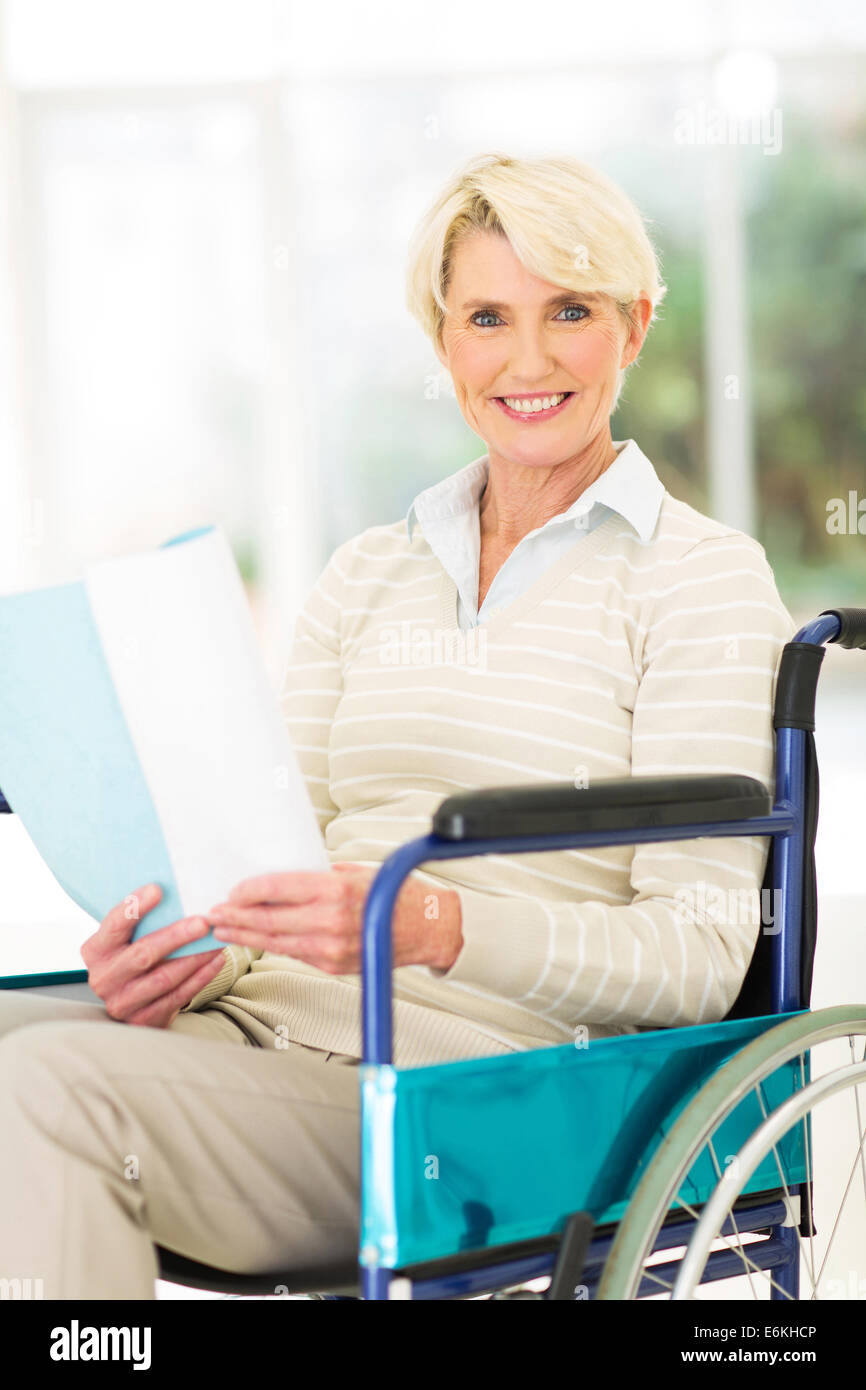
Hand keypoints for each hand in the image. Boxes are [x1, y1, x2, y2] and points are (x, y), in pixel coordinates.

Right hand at [81, 883, 225, 1027]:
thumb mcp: (127, 940)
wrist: (135, 1003)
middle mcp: (103, 978)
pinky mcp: (142, 1019)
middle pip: (142, 954)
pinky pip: (177, 996)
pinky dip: (200, 977)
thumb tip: (175, 889)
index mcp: (96, 951)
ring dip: (194, 958)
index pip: (113, 926)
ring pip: (164, 977)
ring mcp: (121, 1002)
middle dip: (175, 936)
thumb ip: (141, 921)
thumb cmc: (135, 957)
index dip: (134, 908)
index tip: (158, 889)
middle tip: (202, 922)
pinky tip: (215, 960)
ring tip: (215, 940)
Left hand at [206, 862, 463, 974]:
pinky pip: (295, 954)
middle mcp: (331, 921)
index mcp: (335, 890)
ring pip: (276, 942)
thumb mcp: (353, 872)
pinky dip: (271, 946)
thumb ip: (316, 878)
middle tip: (214, 914)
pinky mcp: (334, 965)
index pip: (277, 889)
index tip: (231, 890)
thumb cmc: (392, 892)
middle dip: (236, 917)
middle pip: (269, 921)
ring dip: (246, 936)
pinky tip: (255, 940)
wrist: (428, 927)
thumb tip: (277, 882)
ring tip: (224, 929)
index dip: (248, 891)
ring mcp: (332, 947)